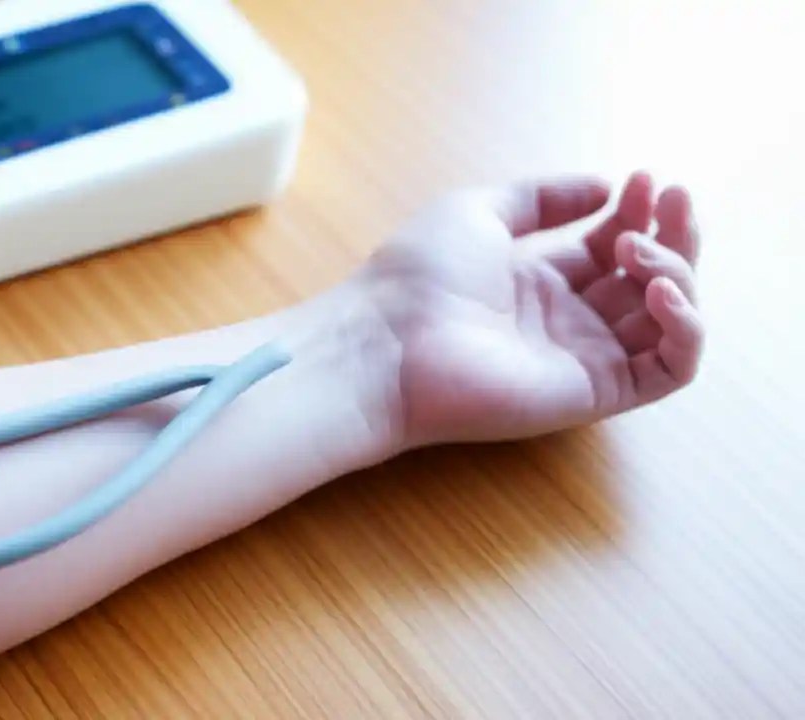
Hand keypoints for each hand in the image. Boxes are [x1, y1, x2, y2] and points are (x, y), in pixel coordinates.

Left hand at [343, 172, 702, 449]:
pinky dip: (686, 327)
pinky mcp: (595, 392)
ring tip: (639, 245)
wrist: (385, 340)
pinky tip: (660, 288)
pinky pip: (669, 369)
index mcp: (540, 280)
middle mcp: (568, 321)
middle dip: (673, 233)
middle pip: (652, 279)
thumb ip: (543, 198)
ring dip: (679, 271)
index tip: (641, 178)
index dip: (639, 211)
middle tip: (672, 197)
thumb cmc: (417, 275)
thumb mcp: (481, 212)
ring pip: (670, 320)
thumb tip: (604, 188)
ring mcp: (584, 358)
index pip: (615, 247)